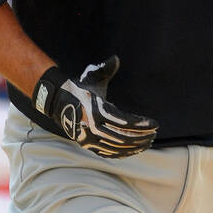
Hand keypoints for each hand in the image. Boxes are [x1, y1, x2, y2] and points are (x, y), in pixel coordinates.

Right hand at [33, 57, 157, 157]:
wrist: (57, 102)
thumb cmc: (80, 87)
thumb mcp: (92, 76)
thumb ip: (105, 68)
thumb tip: (116, 59)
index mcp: (95, 110)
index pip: (125, 122)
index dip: (143, 125)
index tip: (156, 124)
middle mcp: (91, 126)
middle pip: (124, 137)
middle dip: (142, 137)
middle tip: (154, 134)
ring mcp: (88, 138)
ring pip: (118, 147)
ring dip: (136, 146)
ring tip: (148, 142)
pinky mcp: (87, 145)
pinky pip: (109, 153)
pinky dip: (124, 153)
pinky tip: (135, 149)